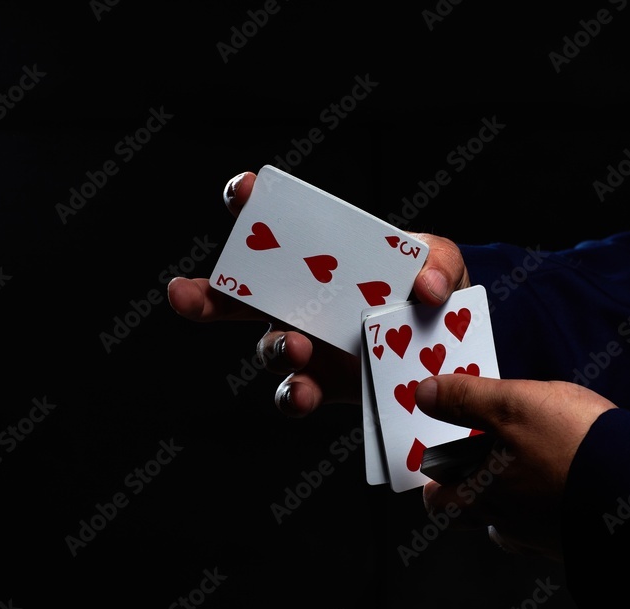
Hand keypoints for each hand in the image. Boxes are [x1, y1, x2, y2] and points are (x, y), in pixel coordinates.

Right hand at [167, 171, 471, 416]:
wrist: (446, 347)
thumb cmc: (429, 289)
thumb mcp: (441, 264)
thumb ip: (438, 264)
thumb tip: (426, 286)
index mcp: (314, 255)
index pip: (269, 223)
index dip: (247, 203)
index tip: (244, 193)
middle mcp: (295, 299)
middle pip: (237, 295)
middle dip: (206, 294)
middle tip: (183, 294)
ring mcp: (305, 345)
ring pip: (268, 348)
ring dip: (276, 347)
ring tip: (296, 347)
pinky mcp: (321, 385)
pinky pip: (293, 393)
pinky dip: (294, 395)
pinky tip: (303, 393)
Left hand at [415, 374, 616, 560]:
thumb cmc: (573, 445)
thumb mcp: (512, 404)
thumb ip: (466, 399)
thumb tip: (424, 394)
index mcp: (483, 496)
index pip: (439, 502)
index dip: (434, 484)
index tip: (439, 468)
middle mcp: (510, 526)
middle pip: (475, 520)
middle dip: (473, 495)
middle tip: (484, 467)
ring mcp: (545, 539)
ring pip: (515, 528)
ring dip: (514, 506)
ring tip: (528, 475)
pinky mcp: (579, 540)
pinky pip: (554, 530)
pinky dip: (552, 510)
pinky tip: (568, 488)